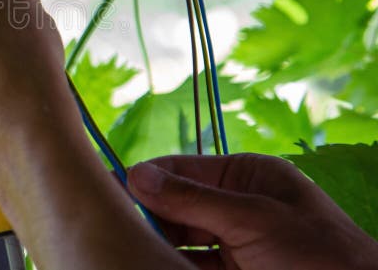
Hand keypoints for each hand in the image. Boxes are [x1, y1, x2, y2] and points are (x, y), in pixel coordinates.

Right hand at [128, 153, 377, 269]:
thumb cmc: (320, 257)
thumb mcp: (253, 220)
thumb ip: (192, 199)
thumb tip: (137, 174)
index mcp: (247, 177)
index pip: (182, 170)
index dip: (145, 179)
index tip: (109, 188)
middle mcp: (237, 206)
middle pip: (175, 206)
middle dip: (148, 216)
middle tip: (114, 225)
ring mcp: (235, 244)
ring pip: (179, 240)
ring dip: (157, 244)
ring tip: (126, 246)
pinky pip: (191, 266)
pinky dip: (170, 265)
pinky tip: (150, 263)